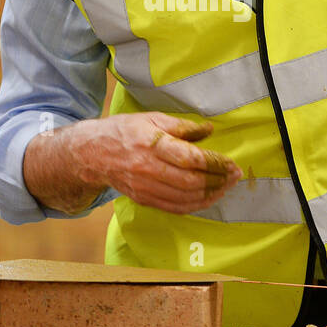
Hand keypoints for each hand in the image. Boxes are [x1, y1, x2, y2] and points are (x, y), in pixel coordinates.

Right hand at [74, 111, 242, 214]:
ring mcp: (145, 187)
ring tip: (226, 187)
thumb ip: (182, 126)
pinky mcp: (144, 199)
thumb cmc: (124, 131)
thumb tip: (209, 130)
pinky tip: (208, 198)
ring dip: (211, 195)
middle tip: (235, 176)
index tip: (231, 163)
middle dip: (218, 181)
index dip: (215, 163)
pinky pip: (175, 207)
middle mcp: (148, 168)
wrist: (92, 154)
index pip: (190, 159)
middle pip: (191, 182)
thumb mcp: (152, 118)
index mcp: (152, 144)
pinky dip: (196, 205)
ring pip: (185, 198)